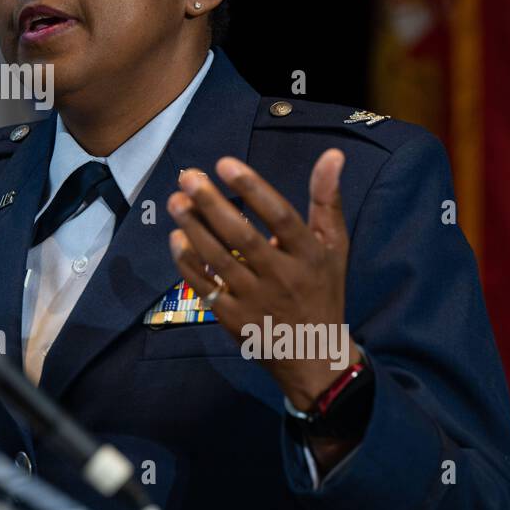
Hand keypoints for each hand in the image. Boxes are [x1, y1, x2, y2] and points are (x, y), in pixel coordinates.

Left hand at [165, 150, 359, 411]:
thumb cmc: (322, 290)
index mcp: (309, 256)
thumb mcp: (333, 246)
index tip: (224, 163)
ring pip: (219, 260)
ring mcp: (255, 300)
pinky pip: (205, 287)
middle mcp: (282, 277)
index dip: (252, 188)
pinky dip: (188, 262)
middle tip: (188, 176)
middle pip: (242, 237)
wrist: (314, 355)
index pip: (280, 217)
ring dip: (194, 228)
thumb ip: (326, 200)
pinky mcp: (233, 319)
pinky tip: (176, 238)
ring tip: (176, 201)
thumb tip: (333, 154)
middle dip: (212, 204)